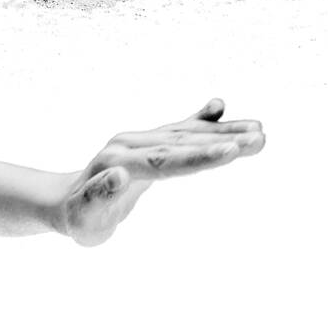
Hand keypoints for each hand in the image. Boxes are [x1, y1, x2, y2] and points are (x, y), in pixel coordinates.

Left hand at [60, 98, 264, 246]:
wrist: (65, 202)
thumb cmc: (78, 218)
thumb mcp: (84, 218)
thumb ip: (99, 196)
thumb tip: (118, 175)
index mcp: (119, 162)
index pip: (166, 160)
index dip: (199, 157)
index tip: (232, 152)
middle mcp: (130, 144)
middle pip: (182, 142)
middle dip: (224, 142)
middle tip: (262, 139)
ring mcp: (138, 139)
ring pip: (186, 133)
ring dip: (223, 131)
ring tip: (260, 131)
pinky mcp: (146, 142)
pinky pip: (178, 128)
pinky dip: (201, 120)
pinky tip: (220, 107)